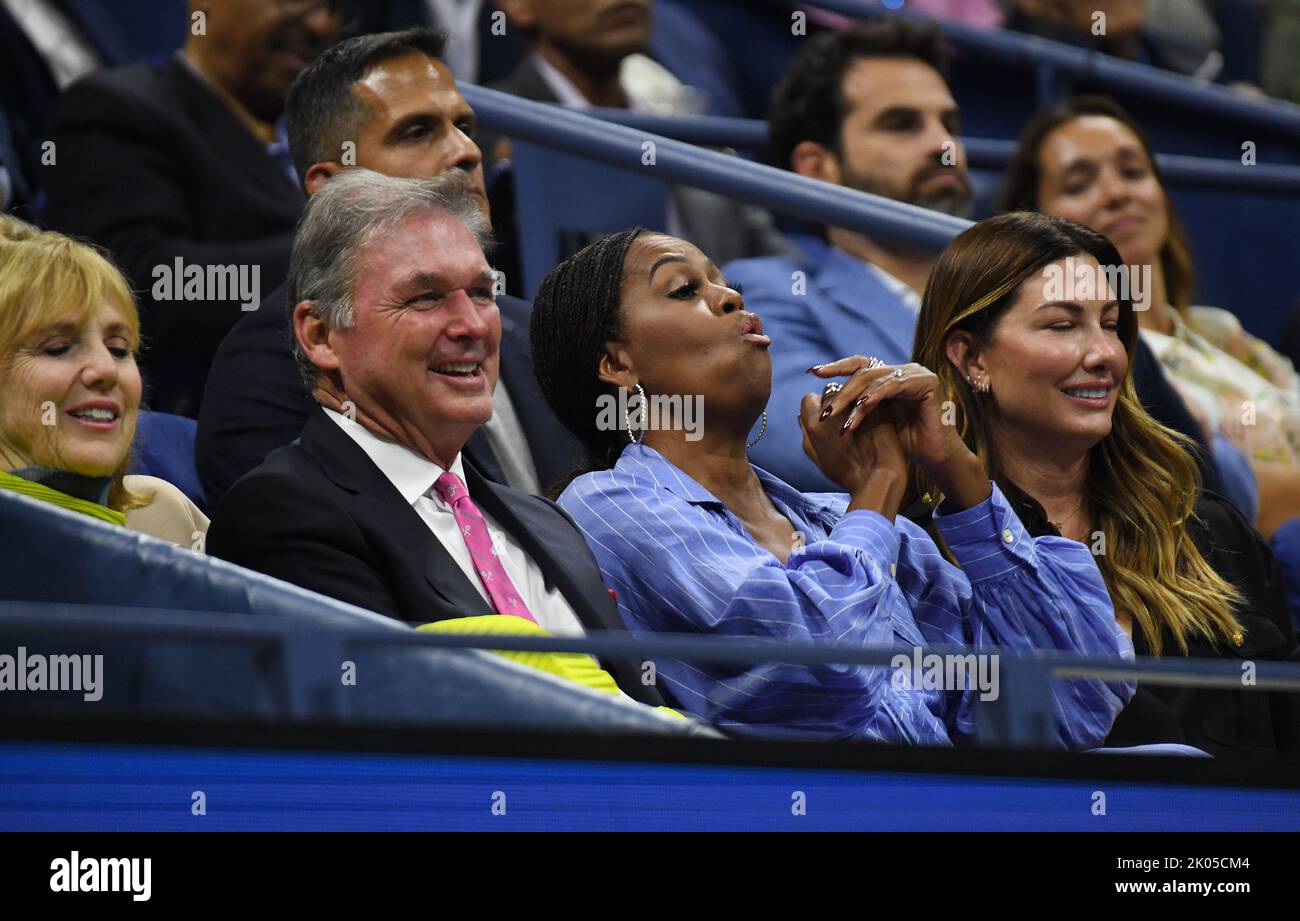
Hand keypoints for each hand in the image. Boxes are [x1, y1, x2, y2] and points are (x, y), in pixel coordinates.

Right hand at [798, 389, 905, 516]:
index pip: (808, 399)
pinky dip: (872, 400)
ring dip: (856, 397)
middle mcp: (828, 414)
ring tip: (866, 417)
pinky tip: (878, 415)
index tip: (831, 417)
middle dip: (838, 399)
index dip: (820, 405)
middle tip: (851, 417)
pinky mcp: (873, 406)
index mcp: (812, 427)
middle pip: (829, 391)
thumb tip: (799, 418)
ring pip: (850, 389)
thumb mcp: (820, 459)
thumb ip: (807, 437)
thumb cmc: (850, 477)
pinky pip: (869, 393)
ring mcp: (851, 408)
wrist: (880, 480)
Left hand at [810, 357, 990, 509]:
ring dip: (852, 399)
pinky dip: (875, 396)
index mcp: (890, 376)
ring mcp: (917, 373)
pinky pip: (894, 386)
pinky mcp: (927, 382)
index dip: (836, 367)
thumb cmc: (904, 443)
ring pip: (875, 379)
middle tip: (825, 411)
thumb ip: (853, 410)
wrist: (934, 457)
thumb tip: (820, 406)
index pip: (859, 365)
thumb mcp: (872, 423)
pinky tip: (861, 408)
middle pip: (863, 371)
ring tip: (837, 417)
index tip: (812, 372)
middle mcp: (904, 370)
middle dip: (840, 391)